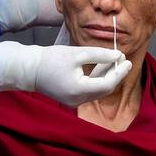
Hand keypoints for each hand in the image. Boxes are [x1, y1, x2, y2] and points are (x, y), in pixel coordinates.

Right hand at [0, 41, 131, 105]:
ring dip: (107, 77)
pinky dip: (97, 80)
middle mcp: (78, 100)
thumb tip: (118, 56)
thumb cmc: (49, 59)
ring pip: (98, 90)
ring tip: (115, 61)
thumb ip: (99, 55)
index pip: (107, 84)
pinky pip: (90, 90)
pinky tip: (102, 67)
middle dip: (115, 74)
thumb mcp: (76, 53)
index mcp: (79, 90)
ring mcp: (74, 101)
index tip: (127, 60)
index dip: (120, 72)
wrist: (27, 69)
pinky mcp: (70, 98)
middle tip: (124, 60)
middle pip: (104, 89)